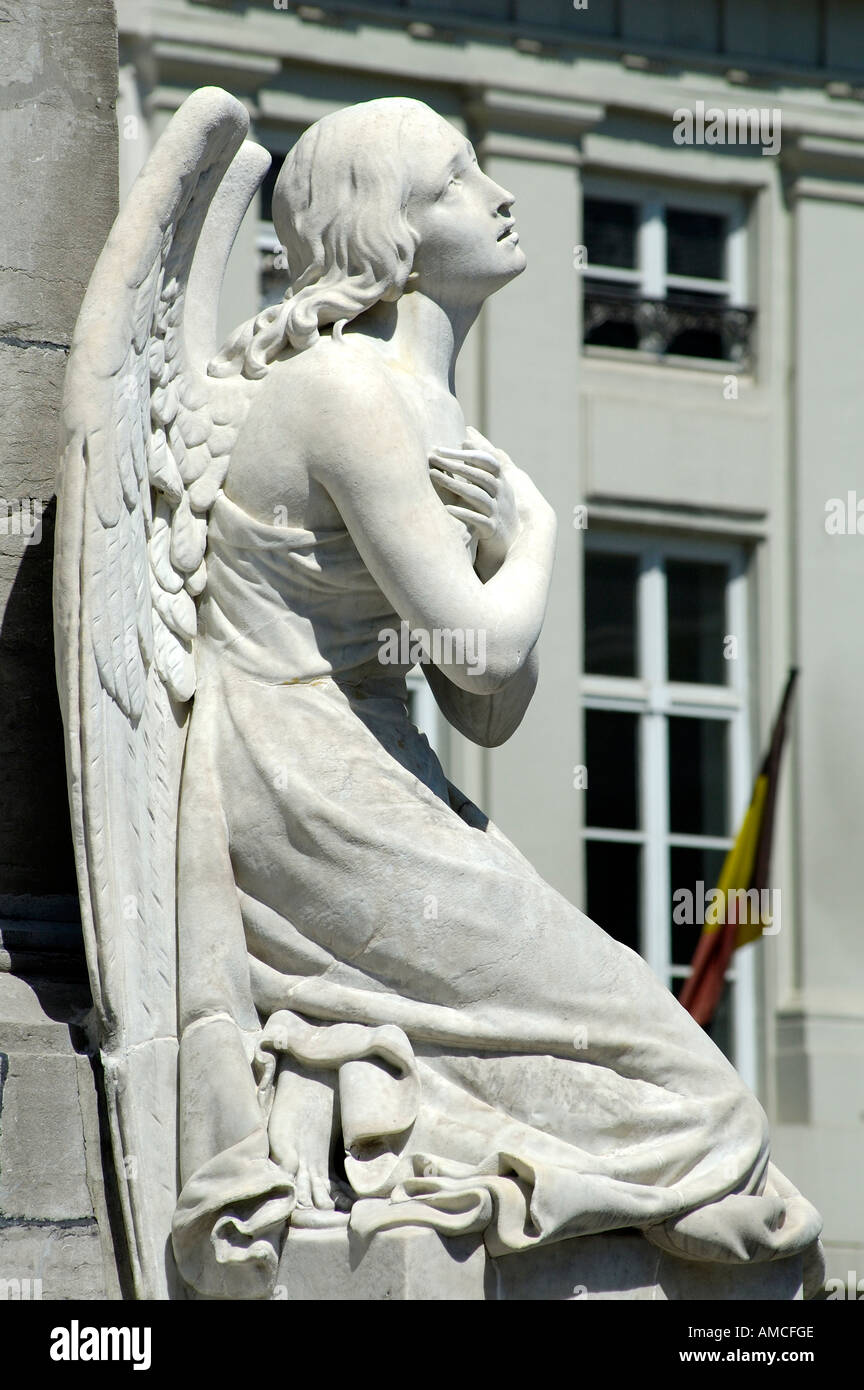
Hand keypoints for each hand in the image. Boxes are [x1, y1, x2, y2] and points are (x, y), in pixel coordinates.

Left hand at [428, 426, 519, 575]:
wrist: (508, 542)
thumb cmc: (495, 507)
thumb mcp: (493, 483)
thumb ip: (483, 459)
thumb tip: (467, 433)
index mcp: (501, 480)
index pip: (487, 460)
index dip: (470, 450)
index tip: (452, 442)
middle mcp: (502, 493)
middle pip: (479, 474)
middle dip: (455, 464)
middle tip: (432, 456)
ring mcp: (497, 511)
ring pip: (477, 495)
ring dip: (454, 484)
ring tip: (434, 477)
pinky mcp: (492, 529)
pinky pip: (477, 519)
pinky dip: (462, 513)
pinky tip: (446, 508)